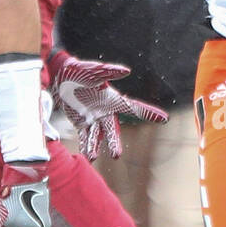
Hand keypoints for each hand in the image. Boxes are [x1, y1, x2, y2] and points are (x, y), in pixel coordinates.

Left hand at [48, 53, 167, 160]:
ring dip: (96, 146)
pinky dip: (85, 146)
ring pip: (98, 136)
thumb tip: (127, 71)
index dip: (149, 113)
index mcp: (113, 100)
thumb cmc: (80, 70)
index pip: (134, 108)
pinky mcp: (81, 122)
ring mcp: (93, 118)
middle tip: (115, 154)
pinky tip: (87, 156)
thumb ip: (109, 71)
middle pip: (113, 130)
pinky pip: (85, 136)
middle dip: (114, 142)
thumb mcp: (94, 70)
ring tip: (93, 156)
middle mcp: (105, 111)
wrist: (61, 75)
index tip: (164, 119)